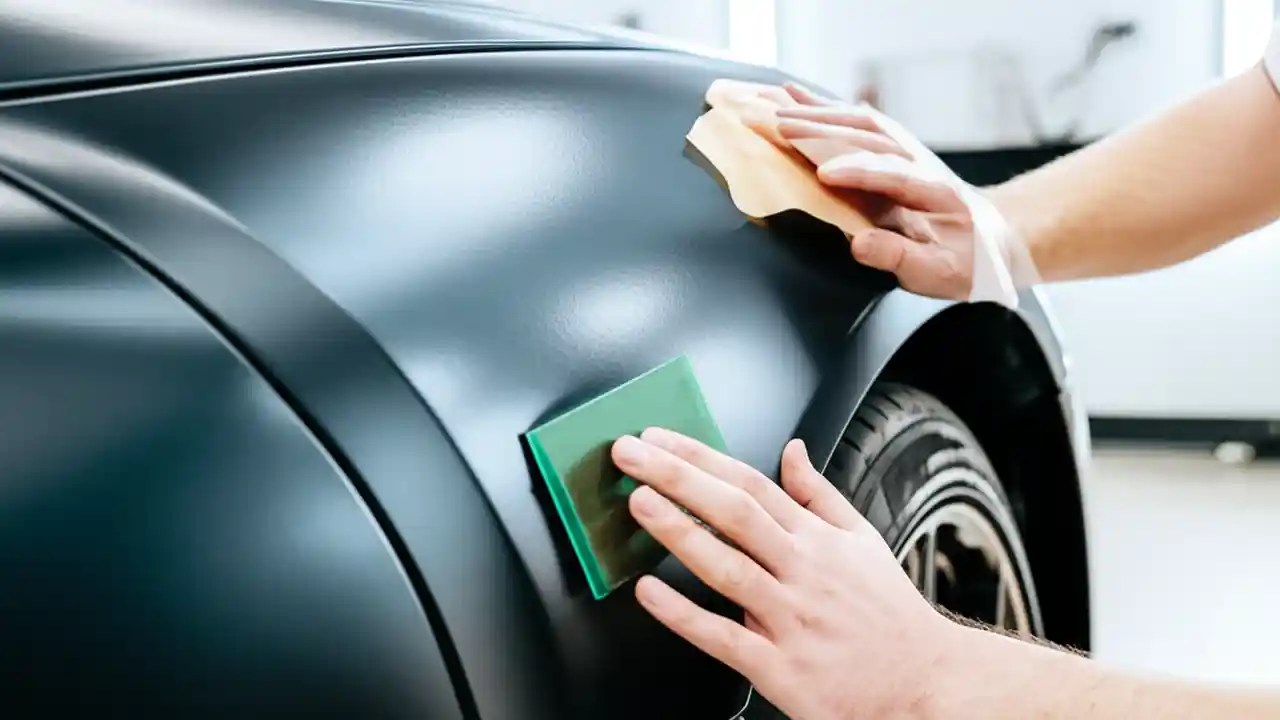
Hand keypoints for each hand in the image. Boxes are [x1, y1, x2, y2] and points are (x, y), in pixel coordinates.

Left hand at [610, 428, 966, 719]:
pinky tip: (650, 593)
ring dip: (680, 532)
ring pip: (727, 567)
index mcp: (818, 540)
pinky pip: (724, 637)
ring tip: (638, 504)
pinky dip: (684, 615)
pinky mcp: (780, 668)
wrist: (927, 686)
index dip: (701, 458)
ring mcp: (791, 619)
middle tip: (631, 456)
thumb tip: (792, 450)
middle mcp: (803, 572)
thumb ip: (820, 494)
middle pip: (734, 513)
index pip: (751, 484)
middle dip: (678, 478)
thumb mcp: (864, 543)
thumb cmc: (891, 617)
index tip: (660, 441)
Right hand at [774, 84, 1024, 307]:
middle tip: (779, 128)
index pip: (891, 175)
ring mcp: (905, 151)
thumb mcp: (938, 273)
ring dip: (817, 113)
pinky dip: (826, 108)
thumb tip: (860, 244)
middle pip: (867, 139)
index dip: (858, 172)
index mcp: (932, 193)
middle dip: (823, 132)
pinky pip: (857, 122)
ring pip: (859, 124)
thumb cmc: (963, 261)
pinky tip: (800, 97)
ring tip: (778, 106)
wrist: (993, 238)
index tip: (824, 175)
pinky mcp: (894, 149)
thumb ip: (900, 258)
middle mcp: (917, 162)